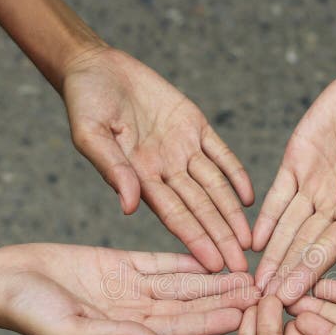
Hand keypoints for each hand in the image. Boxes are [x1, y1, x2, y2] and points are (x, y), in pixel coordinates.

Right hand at [0, 243, 258, 334]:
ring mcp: (130, 288)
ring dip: (216, 279)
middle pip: (191, 306)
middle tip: (264, 293)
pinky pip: (162, 261)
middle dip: (226, 299)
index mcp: (127, 333)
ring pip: (183, 283)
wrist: (2, 280)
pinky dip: (188, 259)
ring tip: (250, 275)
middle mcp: (136, 312)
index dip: (213, 320)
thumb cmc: (28, 313)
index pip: (180, 327)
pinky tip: (216, 255)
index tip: (246, 315)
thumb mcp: (69, 330)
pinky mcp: (121, 264)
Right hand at [62, 47, 253, 271]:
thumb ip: (112, 169)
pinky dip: (236, 173)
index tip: (215, 265)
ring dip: (232, 214)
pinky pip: (221, 153)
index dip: (196, 240)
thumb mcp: (90, 134)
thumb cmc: (85, 101)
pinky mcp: (195, 125)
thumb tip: (128, 207)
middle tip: (242, 268)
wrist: (96, 66)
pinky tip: (249, 197)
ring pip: (215, 187)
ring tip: (250, 241)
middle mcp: (165, 170)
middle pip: (200, 209)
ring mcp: (183, 149)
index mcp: (140, 178)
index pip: (174, 216)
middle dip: (221, 238)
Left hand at [252, 63, 335, 303]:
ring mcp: (312, 187)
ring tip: (254, 278)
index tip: (289, 299)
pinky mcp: (295, 164)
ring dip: (271, 253)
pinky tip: (253, 240)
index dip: (307, 275)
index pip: (329, 252)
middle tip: (261, 299)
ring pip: (286, 226)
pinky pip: (277, 196)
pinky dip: (265, 217)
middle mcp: (333, 209)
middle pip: (303, 246)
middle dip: (283, 272)